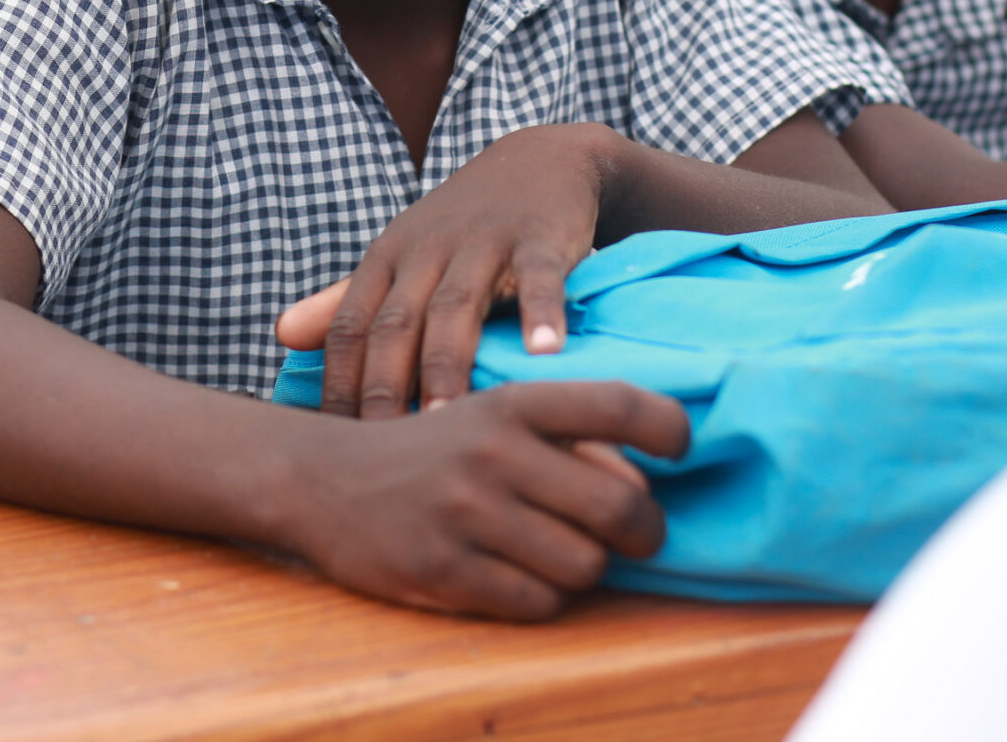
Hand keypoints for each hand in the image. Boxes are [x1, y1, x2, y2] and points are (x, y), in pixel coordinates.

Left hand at [277, 123, 617, 417]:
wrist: (541, 160)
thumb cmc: (462, 224)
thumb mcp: (399, 255)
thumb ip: (344, 300)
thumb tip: (280, 337)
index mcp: (387, 259)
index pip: (350, 329)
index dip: (338, 387)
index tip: (333, 449)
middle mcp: (426, 249)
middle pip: (396, 324)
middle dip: (384, 388)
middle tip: (380, 452)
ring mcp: (482, 242)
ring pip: (457, 306)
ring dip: (448, 363)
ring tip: (445, 418)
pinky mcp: (539, 237)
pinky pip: (538, 277)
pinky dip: (542, 312)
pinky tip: (544, 353)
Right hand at [284, 380, 688, 619]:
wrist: (324, 479)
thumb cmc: (435, 449)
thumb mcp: (493, 416)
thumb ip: (570, 438)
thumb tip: (645, 486)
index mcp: (513, 402)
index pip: (620, 404)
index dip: (671, 429)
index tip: (681, 451)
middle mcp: (492, 451)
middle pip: (622, 508)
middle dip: (642, 532)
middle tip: (633, 536)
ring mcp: (465, 513)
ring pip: (585, 566)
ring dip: (586, 569)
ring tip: (561, 555)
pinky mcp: (442, 570)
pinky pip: (538, 604)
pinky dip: (543, 599)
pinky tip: (519, 577)